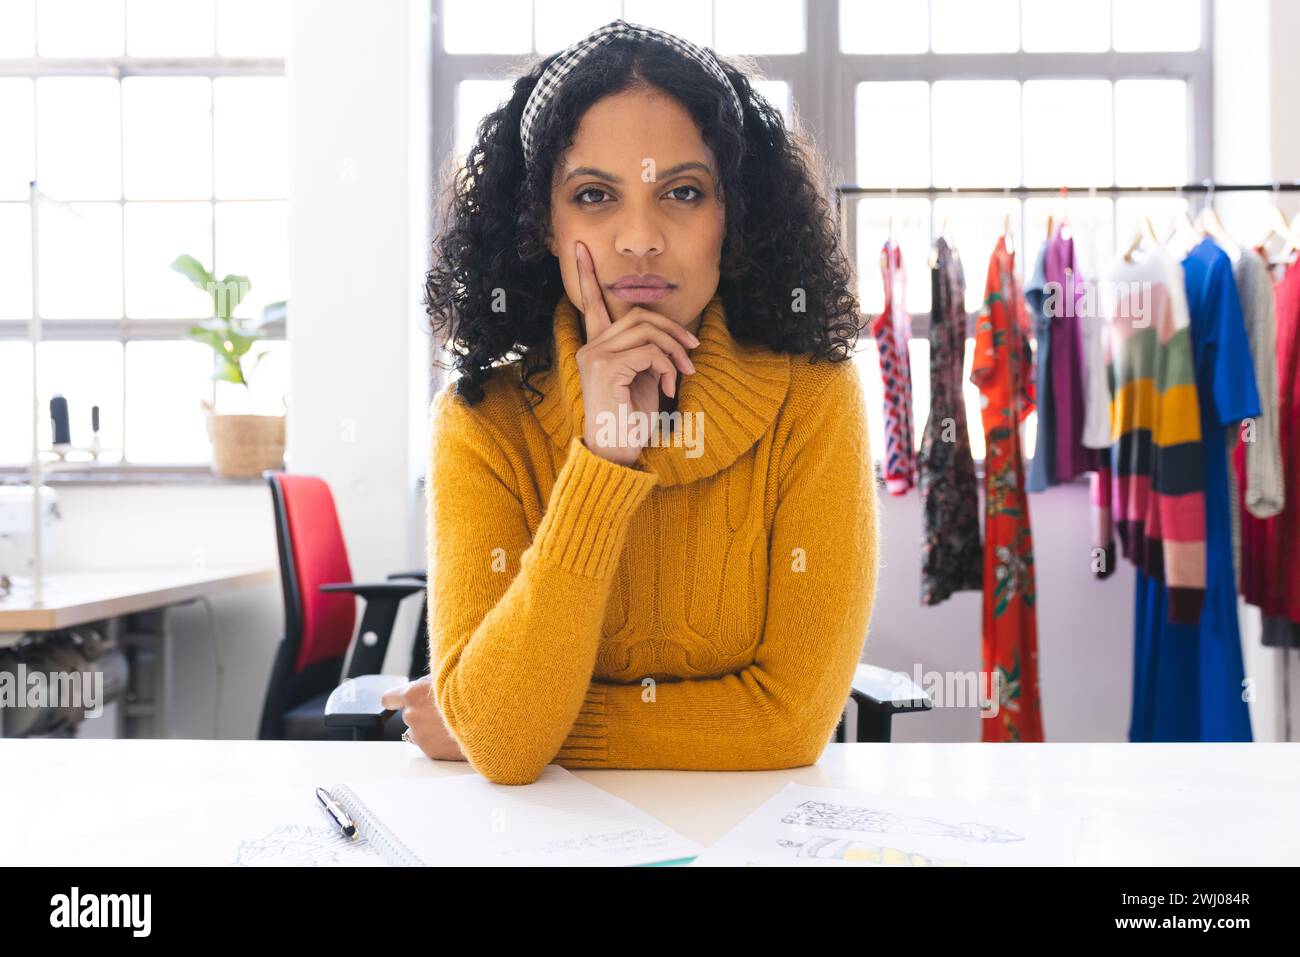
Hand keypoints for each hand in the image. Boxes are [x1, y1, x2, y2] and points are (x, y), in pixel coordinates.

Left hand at [380, 676, 465, 760]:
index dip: (395, 699)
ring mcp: (420, 735)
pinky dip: (439, 740)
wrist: (487, 720)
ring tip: (451, 722)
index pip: (389, 699)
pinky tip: (455, 733)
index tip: (398, 701)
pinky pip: (429, 744)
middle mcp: (412, 715)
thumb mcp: (448, 676)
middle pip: (408, 714)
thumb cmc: (470, 694)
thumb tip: (425, 683)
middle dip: (421, 712)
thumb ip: (430, 682)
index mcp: (413, 693)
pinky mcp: (430, 752)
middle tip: (442, 709)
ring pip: (418, 731)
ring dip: (429, 728)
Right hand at [573, 240, 697, 466]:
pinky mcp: (606, 369)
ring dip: (675, 349)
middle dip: (672, 330)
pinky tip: (669, 386)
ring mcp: (595, 357)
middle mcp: (589, 348)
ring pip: (646, 330)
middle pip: (637, 315)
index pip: (590, 304)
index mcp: (595, 347)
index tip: (581, 247)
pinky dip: (667, 366)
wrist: (617, 454)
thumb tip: (670, 336)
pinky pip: (649, 351)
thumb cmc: (632, 421)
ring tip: (685, 372)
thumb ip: (647, 352)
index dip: (586, 275)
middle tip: (693, 352)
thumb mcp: (644, 379)